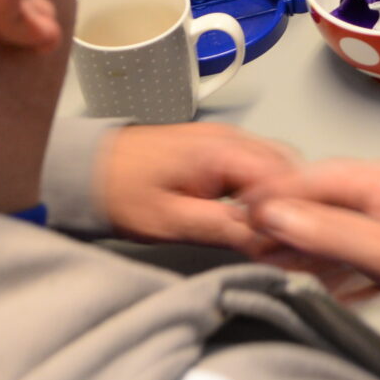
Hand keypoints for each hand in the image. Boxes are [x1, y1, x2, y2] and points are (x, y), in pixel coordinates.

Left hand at [93, 123, 298, 253]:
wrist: (86, 167)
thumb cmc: (120, 190)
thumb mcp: (171, 221)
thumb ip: (224, 228)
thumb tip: (269, 241)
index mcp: (224, 149)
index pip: (284, 178)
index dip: (290, 213)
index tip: (283, 243)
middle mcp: (233, 136)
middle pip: (290, 169)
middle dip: (293, 205)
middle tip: (278, 242)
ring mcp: (229, 139)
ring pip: (279, 167)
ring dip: (280, 199)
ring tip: (265, 233)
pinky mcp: (221, 148)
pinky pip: (260, 166)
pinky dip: (265, 191)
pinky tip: (253, 217)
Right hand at [245, 160, 379, 331]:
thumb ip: (327, 230)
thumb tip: (280, 213)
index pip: (314, 175)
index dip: (275, 195)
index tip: (246, 212)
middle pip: (326, 201)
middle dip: (290, 223)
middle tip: (257, 244)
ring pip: (344, 227)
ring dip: (313, 247)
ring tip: (284, 264)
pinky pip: (363, 250)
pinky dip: (341, 266)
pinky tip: (330, 284)